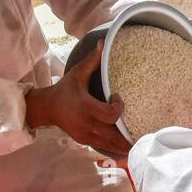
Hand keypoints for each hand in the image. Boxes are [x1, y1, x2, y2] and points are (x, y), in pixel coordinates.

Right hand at [27, 38, 130, 153]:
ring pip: (108, 145)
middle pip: (112, 135)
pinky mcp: (84, 140)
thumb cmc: (65, 89)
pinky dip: (114, 148)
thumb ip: (92, 60)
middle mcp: (86, 123)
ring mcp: (84, 134)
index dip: (118, 109)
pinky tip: (125, 150)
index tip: (118, 99)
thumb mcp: (77, 73)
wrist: (47, 108)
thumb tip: (103, 42)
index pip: (109, 114)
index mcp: (85, 107)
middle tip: (144, 136)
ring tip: (139, 146)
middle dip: (127, 137)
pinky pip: (102, 146)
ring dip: (123, 146)